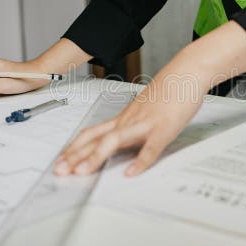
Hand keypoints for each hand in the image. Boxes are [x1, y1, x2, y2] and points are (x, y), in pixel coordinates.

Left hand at [53, 78, 204, 176]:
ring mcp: (144, 124)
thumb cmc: (169, 91)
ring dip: (95, 157)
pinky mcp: (163, 129)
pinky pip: (150, 148)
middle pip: (96, 139)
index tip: (61, 161)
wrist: (185, 72)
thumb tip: (124, 142)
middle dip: (75, 156)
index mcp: (123, 118)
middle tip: (59, 171)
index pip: (92, 134)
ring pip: (114, 141)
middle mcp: (129, 121)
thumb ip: (133, 126)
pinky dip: (139, 162)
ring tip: (82, 173)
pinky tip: (130, 173)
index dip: (74, 148)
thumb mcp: (144, 110)